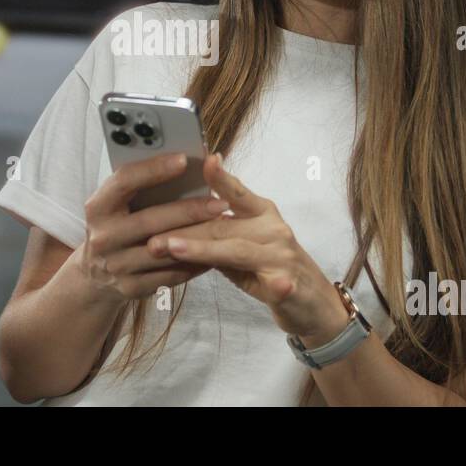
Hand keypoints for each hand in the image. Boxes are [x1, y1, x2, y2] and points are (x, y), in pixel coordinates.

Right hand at [78, 152, 230, 303]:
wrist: (95, 275)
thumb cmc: (116, 226)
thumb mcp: (116, 204)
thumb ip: (140, 186)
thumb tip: (185, 161)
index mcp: (98, 207)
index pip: (124, 182)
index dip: (153, 169)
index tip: (184, 159)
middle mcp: (103, 237)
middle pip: (150, 221)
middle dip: (189, 210)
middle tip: (220, 202)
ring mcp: (116, 265)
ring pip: (164, 251)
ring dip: (197, 239)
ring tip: (223, 227)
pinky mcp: (131, 288)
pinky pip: (169, 276)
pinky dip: (194, 264)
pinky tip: (214, 252)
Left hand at [145, 154, 347, 345]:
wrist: (314, 304)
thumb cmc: (271, 269)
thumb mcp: (244, 247)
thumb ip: (219, 234)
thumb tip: (176, 223)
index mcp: (262, 213)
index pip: (237, 192)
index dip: (221, 177)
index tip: (205, 160)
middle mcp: (274, 228)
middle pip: (223, 225)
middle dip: (185, 230)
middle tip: (152, 235)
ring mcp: (282, 256)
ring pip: (236, 250)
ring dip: (202, 250)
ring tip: (172, 249)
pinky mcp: (288, 285)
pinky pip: (265, 282)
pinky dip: (255, 283)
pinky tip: (256, 284)